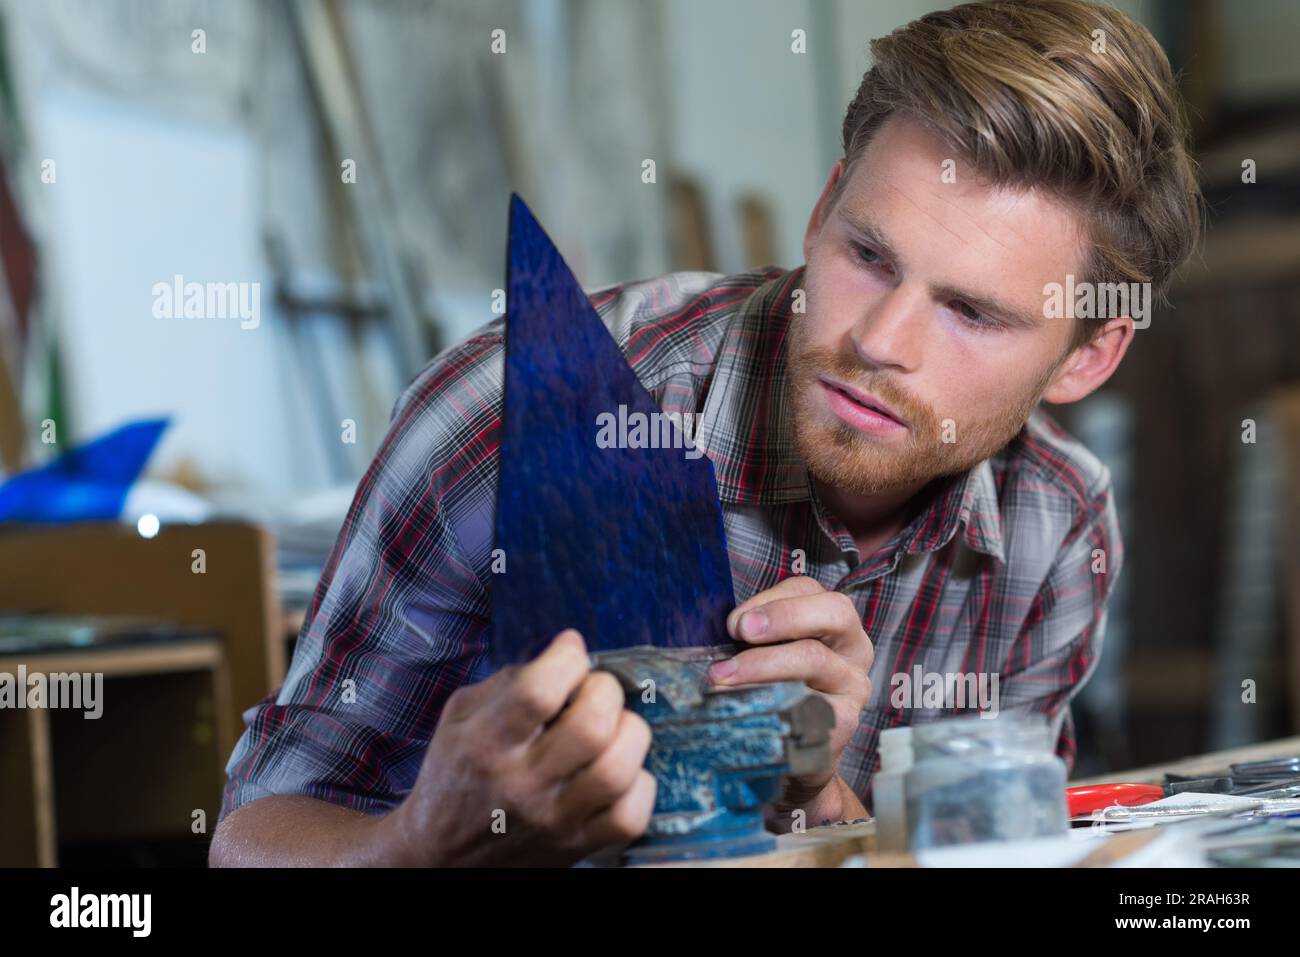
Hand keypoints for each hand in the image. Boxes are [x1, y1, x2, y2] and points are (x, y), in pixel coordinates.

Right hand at [387, 630, 655, 865]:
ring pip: (618, 770)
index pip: (538, 692)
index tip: (570, 651)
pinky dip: (638, 784)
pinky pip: (631, 815)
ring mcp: (552, 820)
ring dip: (629, 734)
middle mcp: (520, 783)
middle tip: (594, 691)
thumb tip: (569, 653)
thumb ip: (509, 681)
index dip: (567, 659)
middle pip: (591, 727)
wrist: (442, 857)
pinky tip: (619, 771)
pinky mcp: (576, 847)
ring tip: (614, 728)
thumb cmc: (455, 774)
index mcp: (485, 742)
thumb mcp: (461, 716)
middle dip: (605, 691)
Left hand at [709, 576, 872, 817]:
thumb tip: (717, 625)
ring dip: (762, 664)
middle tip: (740, 630)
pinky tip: (745, 708)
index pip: (809, 590)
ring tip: (723, 676)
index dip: (771, 599)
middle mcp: (853, 648)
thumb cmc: (777, 689)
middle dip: (782, 617)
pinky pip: (809, 705)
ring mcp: (853, 685)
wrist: (792, 750)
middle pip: (833, 613)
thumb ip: (753, 634)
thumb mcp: (767, 653)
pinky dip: (771, 703)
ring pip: (814, 659)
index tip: (735, 622)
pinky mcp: (845, 722)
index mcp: (834, 621)